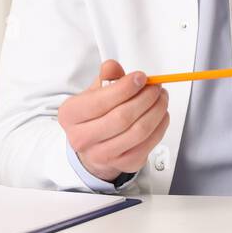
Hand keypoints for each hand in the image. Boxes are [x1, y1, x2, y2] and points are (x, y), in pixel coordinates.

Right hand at [59, 59, 169, 183]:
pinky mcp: (123, 164)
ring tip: (161, 98)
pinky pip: (148, 144)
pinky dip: (160, 127)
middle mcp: (81, 138)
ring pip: (138, 132)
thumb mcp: (95, 91)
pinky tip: (161, 114)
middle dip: (145, 98)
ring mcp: (101, 155)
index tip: (140, 77)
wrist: (94, 144)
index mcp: (70, 115)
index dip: (124, 88)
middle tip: (155, 87)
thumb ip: (106, 76)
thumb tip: (113, 68)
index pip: (99, 101)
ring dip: (156, 111)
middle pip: (121, 118)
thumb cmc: (95, 115)